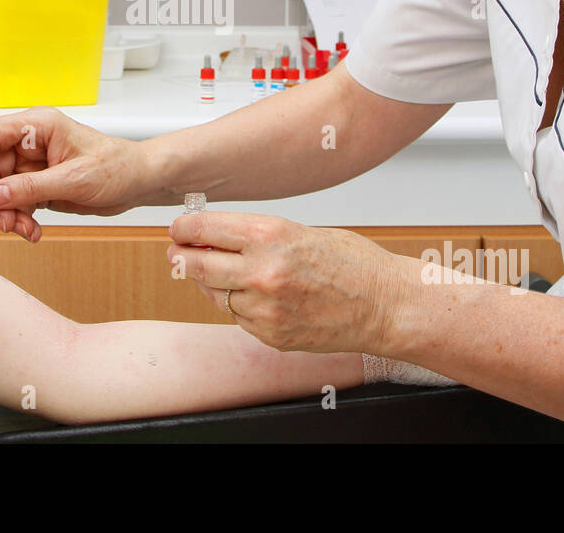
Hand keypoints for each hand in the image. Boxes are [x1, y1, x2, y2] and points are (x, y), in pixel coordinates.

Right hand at [0, 107, 149, 241]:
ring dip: (8, 215)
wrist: (138, 182)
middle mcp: (31, 142)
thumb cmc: (118, 167)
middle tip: (6, 224)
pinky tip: (32, 230)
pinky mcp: (37, 184)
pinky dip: (19, 219)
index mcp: (39, 126)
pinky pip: (14, 202)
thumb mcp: (75, 179)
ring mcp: (32, 165)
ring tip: (25, 230)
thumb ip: (31, 187)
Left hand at [166, 211, 416, 354]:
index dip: (184, 228)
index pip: (204, 229)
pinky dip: (238, 305)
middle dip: (182, 256)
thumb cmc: (353, 264)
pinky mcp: (271, 334)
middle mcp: (263, 271)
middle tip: (179, 252)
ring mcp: (265, 307)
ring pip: (214, 294)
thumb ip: (256, 236)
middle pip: (196, 264)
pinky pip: (238, 317)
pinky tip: (254, 296)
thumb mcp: (301, 231)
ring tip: (223, 272)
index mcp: (270, 235)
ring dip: (211, 282)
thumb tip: (216, 236)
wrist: (385, 306)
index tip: (178, 229)